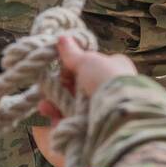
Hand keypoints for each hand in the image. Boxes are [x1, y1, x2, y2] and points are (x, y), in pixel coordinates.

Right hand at [32, 37, 136, 166]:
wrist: (120, 115)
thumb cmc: (108, 79)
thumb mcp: (88, 61)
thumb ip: (73, 53)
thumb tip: (62, 38)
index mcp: (114, 68)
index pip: (88, 67)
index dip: (71, 69)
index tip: (60, 71)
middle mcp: (111, 88)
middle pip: (79, 88)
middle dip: (60, 89)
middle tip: (47, 90)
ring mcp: (104, 109)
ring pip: (74, 106)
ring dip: (57, 105)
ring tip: (45, 108)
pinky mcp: (96, 128)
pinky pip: (75, 123)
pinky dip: (63, 122)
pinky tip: (54, 120)